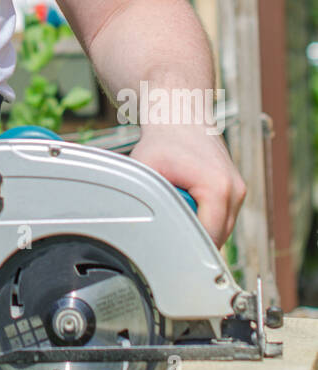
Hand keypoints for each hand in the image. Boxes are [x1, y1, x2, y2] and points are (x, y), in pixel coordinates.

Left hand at [129, 123, 246, 247]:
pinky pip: (220, 217)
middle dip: (191, 237)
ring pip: (220, 230)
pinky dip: (204, 214)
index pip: (208, 239)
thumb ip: (143, 198)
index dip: (188, 249)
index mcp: (218, 189)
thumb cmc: (164, 137)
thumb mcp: (144, 169)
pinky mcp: (236, 189)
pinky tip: (187, 197)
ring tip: (178, 202)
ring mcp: (239, 191)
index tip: (171, 256)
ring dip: (199, 225)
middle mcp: (235, 191)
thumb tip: (130, 222)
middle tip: (168, 227)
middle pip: (216, 239)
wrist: (180, 113)